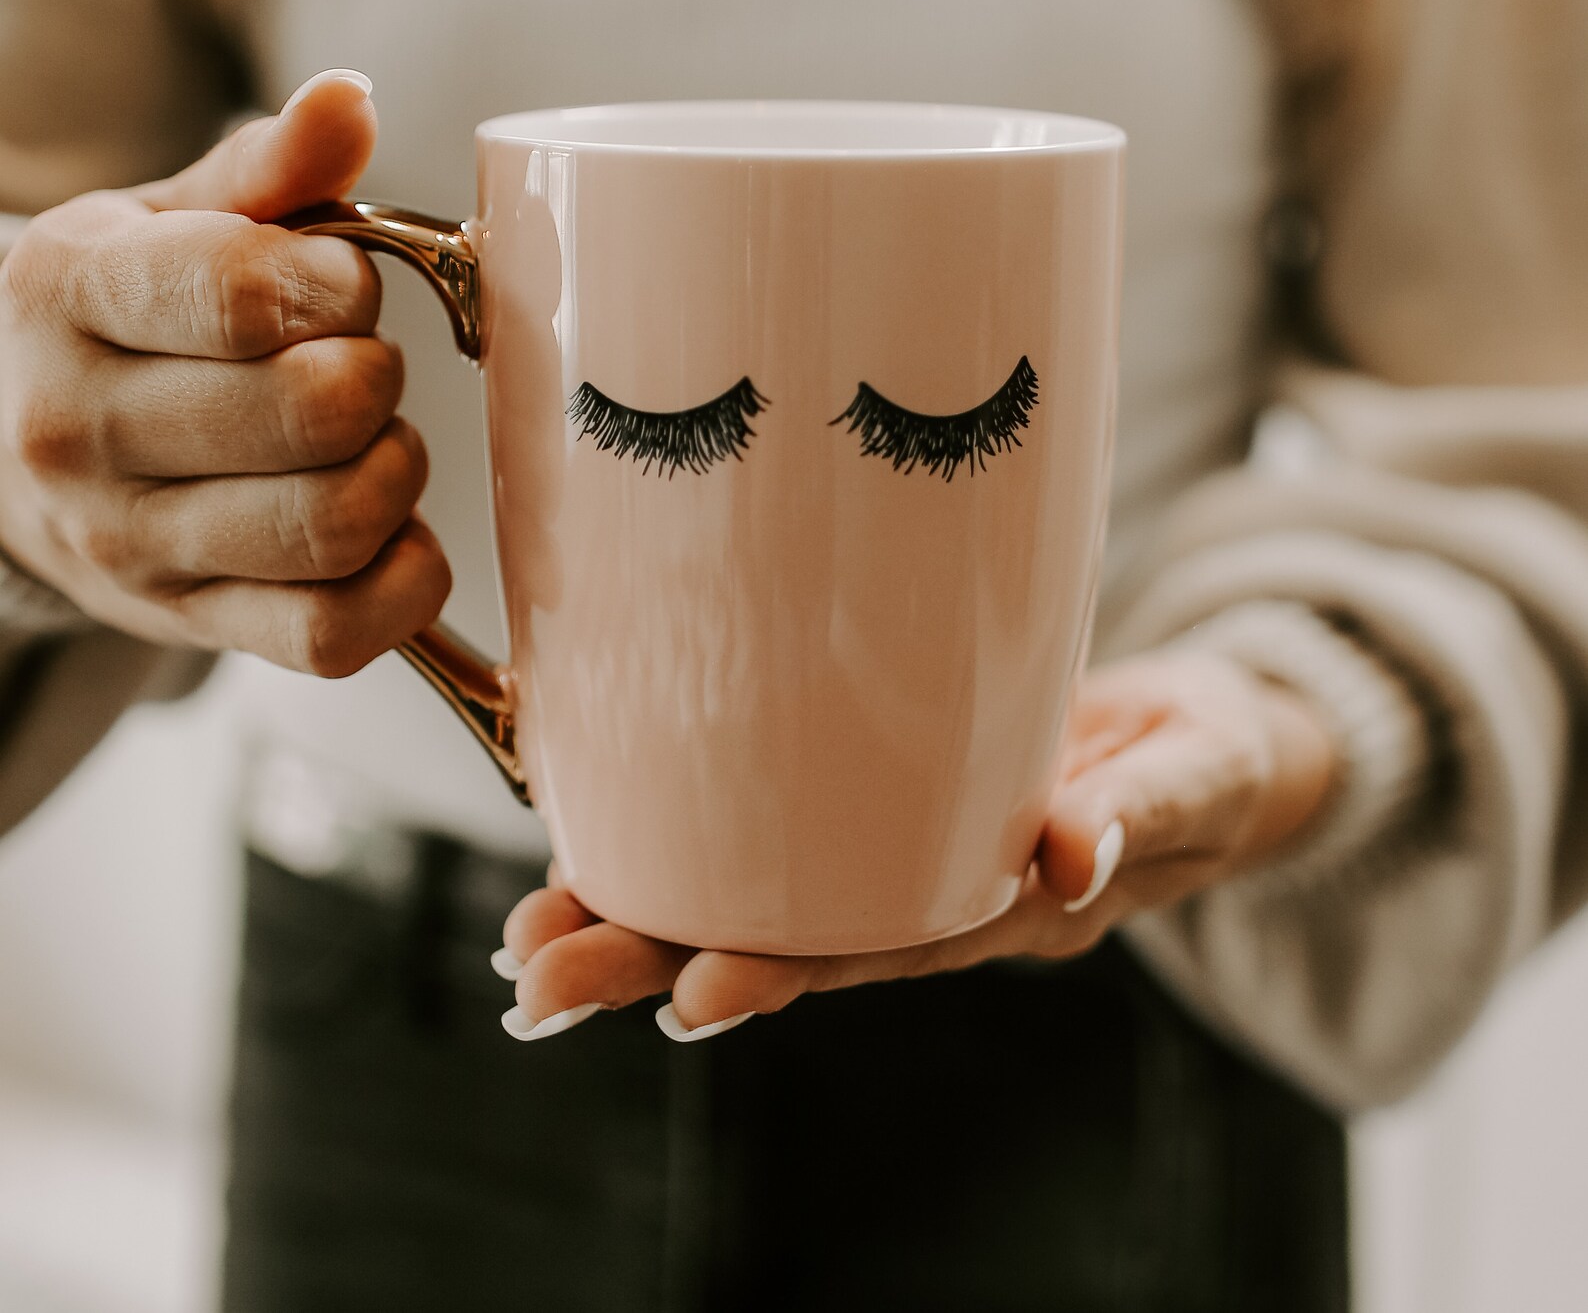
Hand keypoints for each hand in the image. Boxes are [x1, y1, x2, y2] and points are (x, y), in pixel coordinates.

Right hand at [0, 70, 449, 673]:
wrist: (8, 447)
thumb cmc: (121, 320)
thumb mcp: (164, 222)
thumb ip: (267, 172)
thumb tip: (349, 102)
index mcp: (69, 299)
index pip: (246, 296)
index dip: (342, 286)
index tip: (343, 285)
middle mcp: (83, 433)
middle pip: (315, 416)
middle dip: (376, 378)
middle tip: (359, 365)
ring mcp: (134, 548)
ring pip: (334, 525)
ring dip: (396, 472)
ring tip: (369, 441)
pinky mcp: (194, 627)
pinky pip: (336, 634)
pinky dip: (403, 582)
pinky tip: (389, 529)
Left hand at [495, 649, 1337, 1040]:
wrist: (1204, 745)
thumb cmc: (1206, 760)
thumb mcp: (1198, 776)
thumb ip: (1139, 810)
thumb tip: (1071, 854)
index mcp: (1002, 905)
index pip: (878, 948)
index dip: (784, 969)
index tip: (687, 995)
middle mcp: (929, 898)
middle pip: (785, 941)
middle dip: (657, 961)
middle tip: (539, 980)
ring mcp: (896, 855)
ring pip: (759, 901)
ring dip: (640, 917)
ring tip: (530, 940)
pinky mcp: (876, 798)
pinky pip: (771, 836)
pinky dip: (684, 847)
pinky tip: (597, 847)